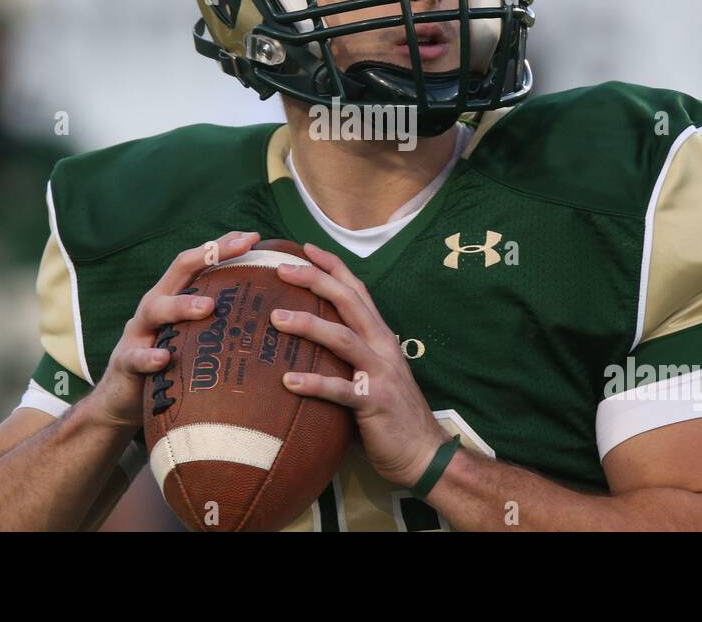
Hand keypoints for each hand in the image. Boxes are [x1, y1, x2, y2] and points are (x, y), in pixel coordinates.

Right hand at [86, 230, 261, 428]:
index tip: (253, 236)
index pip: (198, 262)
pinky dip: (149, 356)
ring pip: (156, 309)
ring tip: (208, 306)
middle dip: (209, 255)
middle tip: (241, 247)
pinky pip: (136, 357)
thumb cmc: (169, 365)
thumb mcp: (192, 337)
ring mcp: (138, 332)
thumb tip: (267, 314)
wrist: (122, 400)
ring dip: (182, 306)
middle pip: (179, 271)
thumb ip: (217, 321)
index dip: (222, 246)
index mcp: (173, 296)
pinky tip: (163, 357)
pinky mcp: (125, 362)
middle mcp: (155, 306)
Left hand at [271, 242, 449, 488]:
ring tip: (276, 318)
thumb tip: (303, 348)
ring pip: (343, 338)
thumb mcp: (370, 375)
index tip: (304, 248)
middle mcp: (383, 347)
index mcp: (380, 336)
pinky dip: (314, 383)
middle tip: (281, 268)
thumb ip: (346, 357)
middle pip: (348, 302)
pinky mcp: (375, 403)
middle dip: (315, 280)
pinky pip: (341, 390)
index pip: (356, 290)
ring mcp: (381, 374)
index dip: (332, 266)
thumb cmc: (390, 414)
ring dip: (309, 325)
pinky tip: (288, 381)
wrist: (425, 453)